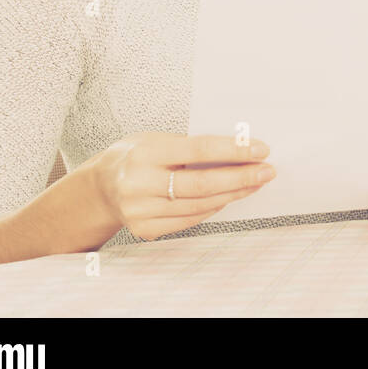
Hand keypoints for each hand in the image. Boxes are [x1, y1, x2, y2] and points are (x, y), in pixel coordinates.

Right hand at [84, 132, 275, 240]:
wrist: (100, 187)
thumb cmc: (136, 155)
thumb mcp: (157, 139)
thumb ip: (191, 146)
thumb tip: (240, 150)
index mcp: (145, 153)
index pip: (199, 150)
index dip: (234, 151)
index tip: (261, 149)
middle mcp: (139, 184)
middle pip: (203, 184)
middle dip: (241, 177)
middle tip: (268, 171)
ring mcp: (141, 211)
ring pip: (200, 206)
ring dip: (234, 194)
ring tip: (255, 182)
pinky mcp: (145, 229)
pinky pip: (190, 219)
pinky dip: (214, 208)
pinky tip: (230, 196)